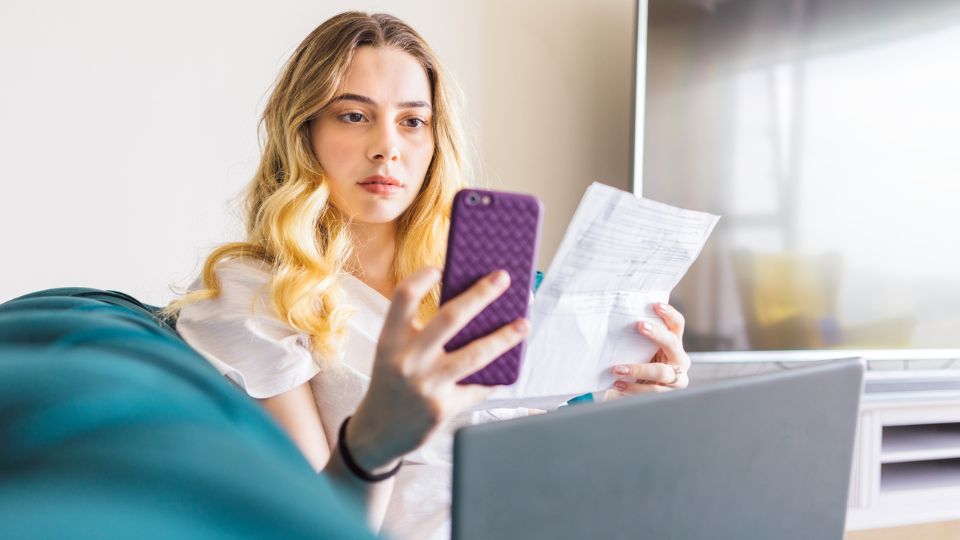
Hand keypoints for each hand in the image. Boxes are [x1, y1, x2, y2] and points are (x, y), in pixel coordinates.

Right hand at [347, 267, 528, 470]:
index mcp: (390, 340)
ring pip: (475, 354)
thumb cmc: (391, 383)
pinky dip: (494, 378)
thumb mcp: (393, 353)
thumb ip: (419, 331)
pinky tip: (507, 368)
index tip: (442, 267)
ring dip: (505, 337)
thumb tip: (470, 306)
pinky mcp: (443, 408)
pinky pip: (478, 387)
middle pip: (451, 318)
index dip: (423, 277)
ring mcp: (427, 385)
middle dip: (481, 294)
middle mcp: (407, 360)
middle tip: (502, 278)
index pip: (404, 296)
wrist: (378, 433)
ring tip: (523, 324)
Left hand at [606, 302, 690, 397]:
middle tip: (639, 325)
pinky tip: (618, 385)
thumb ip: (637, 338)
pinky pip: (652, 390)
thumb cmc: (637, 365)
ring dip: (638, 369)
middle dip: (656, 334)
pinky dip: (633, 388)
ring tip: (617, 369)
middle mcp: (680, 359)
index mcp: (674, 343)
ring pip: (662, 372)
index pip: (677, 324)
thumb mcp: (639, 350)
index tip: (656, 305)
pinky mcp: (669, 395)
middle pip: (672, 343)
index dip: (669, 314)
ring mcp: (677, 378)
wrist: (634, 392)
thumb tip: (618, 320)